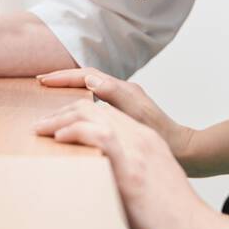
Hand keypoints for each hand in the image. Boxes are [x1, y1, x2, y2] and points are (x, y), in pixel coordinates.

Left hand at [35, 99, 218, 228]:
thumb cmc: (174, 224)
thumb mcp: (150, 189)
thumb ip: (128, 176)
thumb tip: (100, 182)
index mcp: (149, 142)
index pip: (108, 113)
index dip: (79, 114)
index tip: (57, 123)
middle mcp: (143, 139)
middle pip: (97, 108)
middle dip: (64, 111)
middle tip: (41, 124)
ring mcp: (139, 150)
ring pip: (93, 114)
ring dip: (60, 118)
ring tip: (40, 129)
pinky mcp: (133, 168)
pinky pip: (98, 135)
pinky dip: (74, 132)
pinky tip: (58, 138)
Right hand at [36, 67, 194, 165]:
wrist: (188, 153)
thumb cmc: (165, 139)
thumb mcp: (138, 116)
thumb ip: (115, 95)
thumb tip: (90, 78)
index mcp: (123, 90)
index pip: (86, 75)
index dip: (62, 77)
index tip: (42, 81)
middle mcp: (124, 92)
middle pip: (86, 79)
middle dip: (62, 82)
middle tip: (41, 86)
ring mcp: (126, 103)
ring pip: (91, 91)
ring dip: (70, 93)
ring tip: (51, 101)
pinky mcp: (127, 115)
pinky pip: (97, 103)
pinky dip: (81, 105)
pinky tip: (73, 119)